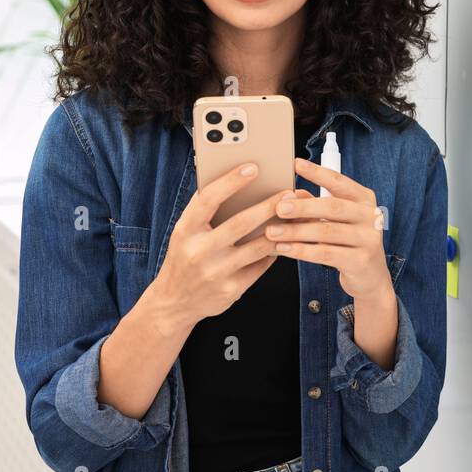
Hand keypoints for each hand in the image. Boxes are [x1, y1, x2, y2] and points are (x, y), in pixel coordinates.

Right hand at [144, 163, 289, 332]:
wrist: (174, 303)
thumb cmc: (185, 257)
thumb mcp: (186, 233)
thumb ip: (206, 211)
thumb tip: (237, 180)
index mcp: (185, 231)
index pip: (208, 200)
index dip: (230, 182)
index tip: (252, 168)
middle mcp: (199, 251)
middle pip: (241, 223)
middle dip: (269, 206)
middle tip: (290, 193)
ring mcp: (216, 273)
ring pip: (258, 246)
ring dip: (282, 229)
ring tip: (297, 215)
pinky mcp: (232, 289)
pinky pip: (262, 265)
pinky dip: (276, 250)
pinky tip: (288, 239)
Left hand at [266, 158, 393, 303]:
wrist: (370, 276)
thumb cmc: (348, 242)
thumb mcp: (335, 221)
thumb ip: (317, 206)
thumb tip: (291, 195)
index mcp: (364, 199)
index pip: (339, 182)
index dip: (317, 173)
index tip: (296, 164)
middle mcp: (370, 216)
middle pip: (333, 207)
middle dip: (303, 207)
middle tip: (279, 207)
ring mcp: (368, 239)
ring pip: (326, 232)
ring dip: (296, 231)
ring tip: (272, 232)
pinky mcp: (360, 261)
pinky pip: (325, 254)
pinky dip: (302, 250)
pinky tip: (284, 248)